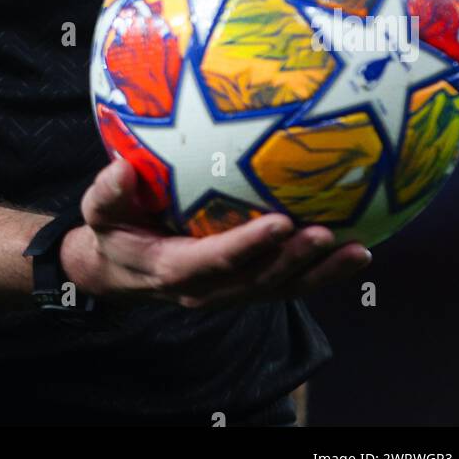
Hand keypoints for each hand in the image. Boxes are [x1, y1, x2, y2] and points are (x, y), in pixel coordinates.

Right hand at [60, 157, 370, 310]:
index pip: (217, 260)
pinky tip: (355, 248)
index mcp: (174, 268)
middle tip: (327, 234)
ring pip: (281, 288)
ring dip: (320, 273)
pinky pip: (286, 283)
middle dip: (296, 261)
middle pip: (260, 280)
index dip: (250, 245)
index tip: (280, 222)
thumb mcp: (98, 211)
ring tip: (359, 251)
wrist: (118, 272)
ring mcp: (230, 292)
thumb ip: (108, 192)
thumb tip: (121, 167)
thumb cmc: (112, 230)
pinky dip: (320, 272)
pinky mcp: (246, 286)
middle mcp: (208, 289)